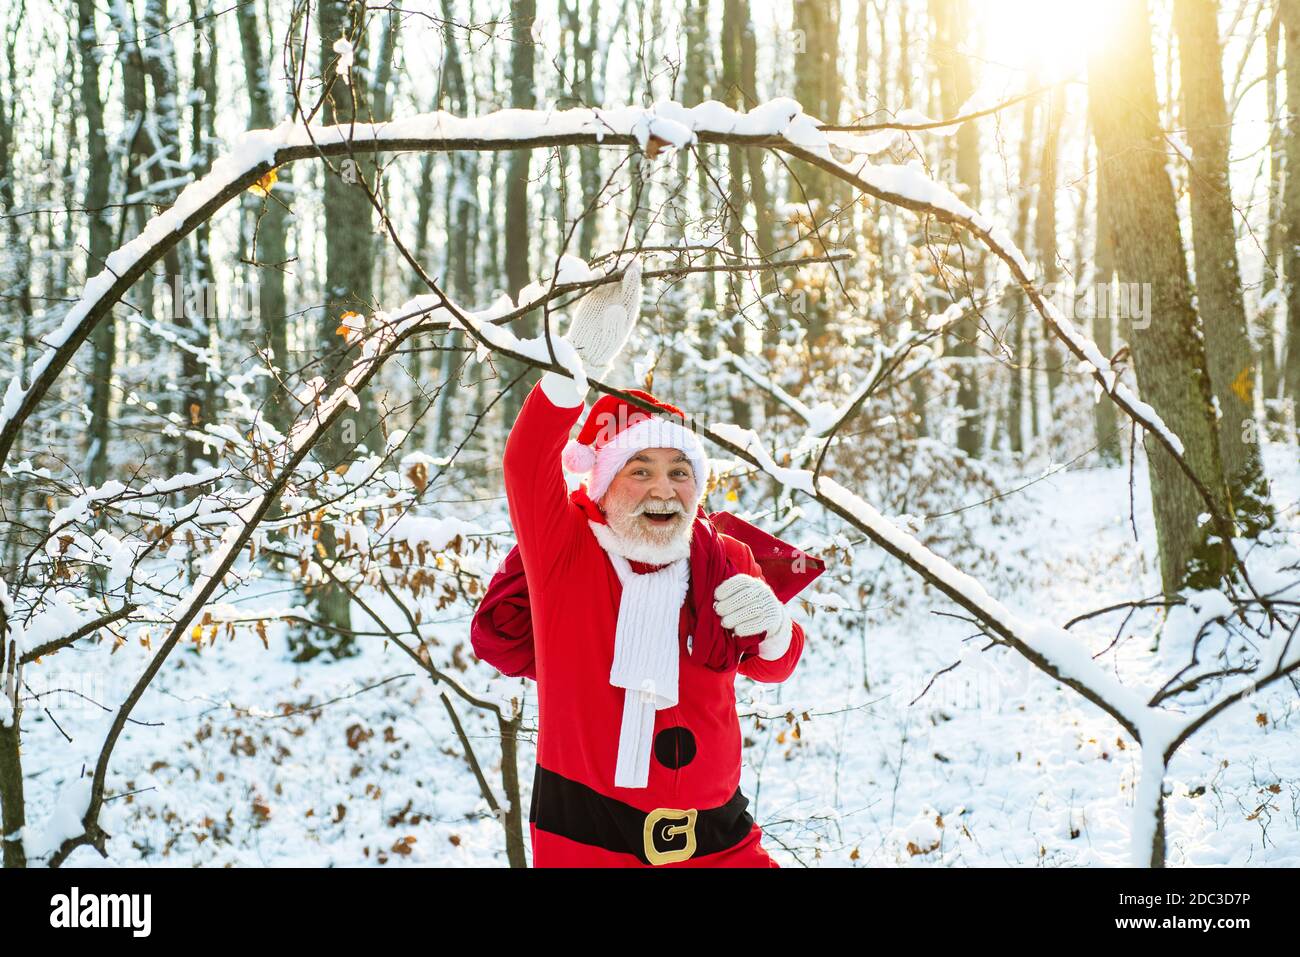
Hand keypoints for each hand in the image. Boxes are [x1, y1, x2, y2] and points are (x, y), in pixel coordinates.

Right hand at [562, 257, 641, 378]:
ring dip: (609, 269)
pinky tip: (595, 273)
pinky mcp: (590, 296)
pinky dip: (594, 277)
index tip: (633, 269)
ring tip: (610, 264)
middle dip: (623, 267)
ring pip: (609, 277)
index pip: (633, 289)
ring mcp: (604, 295)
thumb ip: (615, 324)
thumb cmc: (604, 346)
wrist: (587, 351)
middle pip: (623, 279)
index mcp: (629, 308)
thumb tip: (616, 309)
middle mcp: (619, 298)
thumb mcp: (612, 337)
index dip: (634, 278)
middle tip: (623, 258)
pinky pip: (593, 282)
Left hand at [713, 573, 787, 639]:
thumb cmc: (747, 605)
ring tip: (724, 623)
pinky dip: (747, 628)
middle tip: (718, 611)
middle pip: (745, 596)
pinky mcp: (773, 617)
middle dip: (729, 604)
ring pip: (752, 610)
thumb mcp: (739, 595)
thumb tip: (715, 604)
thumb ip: (728, 597)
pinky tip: (737, 631)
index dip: (727, 588)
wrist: (770, 615)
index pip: (741, 581)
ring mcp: (769, 603)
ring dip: (736, 617)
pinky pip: (759, 623)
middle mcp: (762, 590)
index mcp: (752, 582)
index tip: (716, 596)